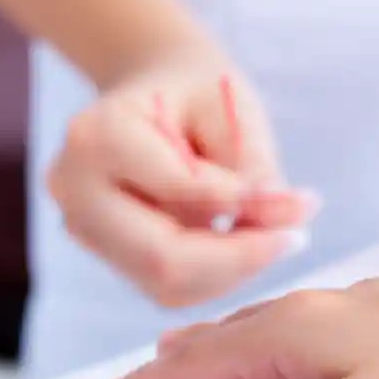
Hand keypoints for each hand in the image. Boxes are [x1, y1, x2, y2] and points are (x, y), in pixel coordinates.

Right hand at [47, 50, 317, 306]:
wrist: (156, 91)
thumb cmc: (198, 94)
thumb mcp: (234, 113)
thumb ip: (256, 170)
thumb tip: (289, 224)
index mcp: (97, 133)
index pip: (180, 189)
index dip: (246, 205)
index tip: (303, 202)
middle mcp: (74, 187)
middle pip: (161, 257)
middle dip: (240, 257)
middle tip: (296, 238)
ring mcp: (81, 226)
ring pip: (165, 283)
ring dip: (232, 272)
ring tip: (276, 237)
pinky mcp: (104, 253)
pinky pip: (165, 287)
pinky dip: (216, 276)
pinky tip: (246, 245)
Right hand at [95, 280, 378, 378]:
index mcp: (311, 329)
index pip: (205, 359)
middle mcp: (351, 304)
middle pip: (248, 331)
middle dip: (193, 358)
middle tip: (150, 372)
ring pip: (304, 324)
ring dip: (253, 344)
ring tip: (229, 350)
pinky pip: (356, 327)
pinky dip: (316, 342)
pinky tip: (342, 344)